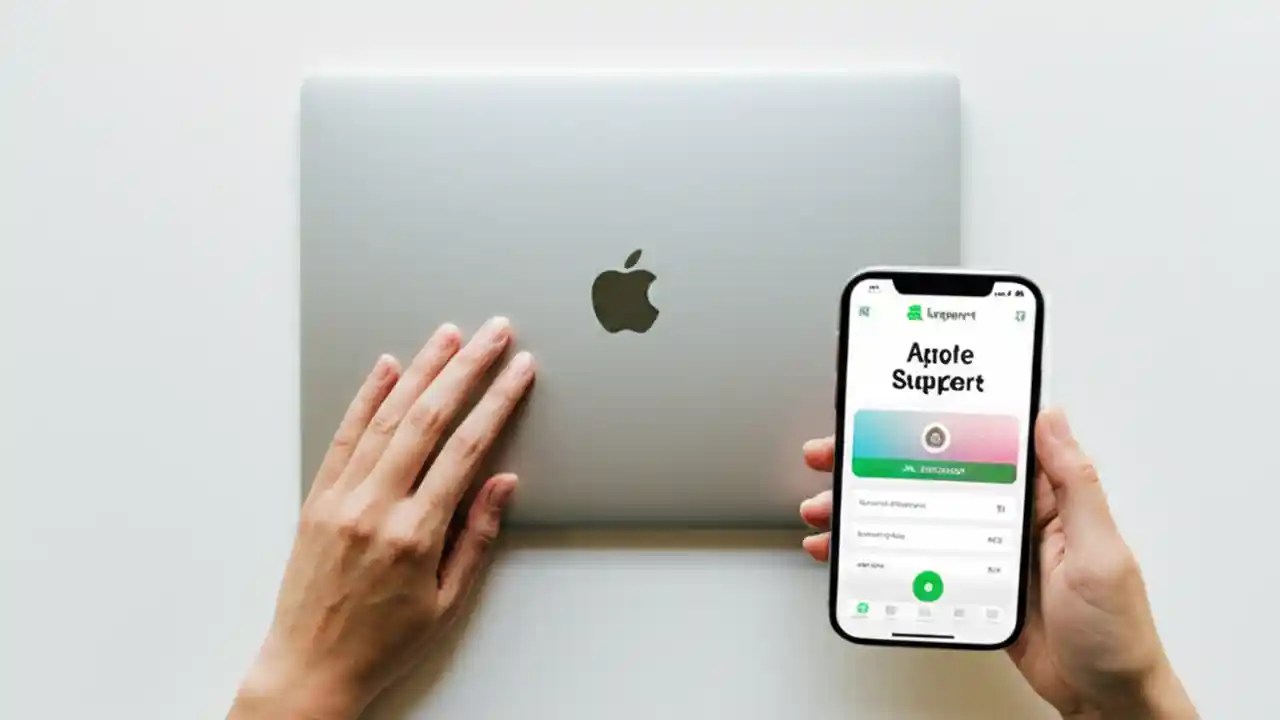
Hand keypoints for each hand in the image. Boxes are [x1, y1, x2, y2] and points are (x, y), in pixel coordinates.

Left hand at [231, 318, 534, 719]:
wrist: (309, 670)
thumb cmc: (381, 644)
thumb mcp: (446, 602)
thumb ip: (476, 536)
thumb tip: (502, 482)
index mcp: (415, 534)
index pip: (466, 448)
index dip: (497, 402)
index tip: (518, 370)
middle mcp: (375, 506)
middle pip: (429, 418)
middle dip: (467, 368)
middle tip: (493, 333)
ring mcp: (341, 498)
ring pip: (387, 417)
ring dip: (421, 370)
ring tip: (448, 336)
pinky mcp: (317, 498)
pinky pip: (344, 436)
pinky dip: (367, 398)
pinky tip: (386, 368)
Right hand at [798, 408, 1196, 719]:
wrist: (1106, 699)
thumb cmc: (1115, 631)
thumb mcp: (1100, 552)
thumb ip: (1075, 486)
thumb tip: (1054, 420)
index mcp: (1043, 501)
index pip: (977, 445)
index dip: (928, 425)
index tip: (887, 413)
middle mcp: (1007, 521)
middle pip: (930, 478)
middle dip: (874, 464)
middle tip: (832, 457)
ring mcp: (984, 555)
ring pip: (914, 518)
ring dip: (867, 511)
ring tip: (829, 510)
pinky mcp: (969, 588)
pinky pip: (916, 563)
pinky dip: (879, 558)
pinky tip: (854, 555)